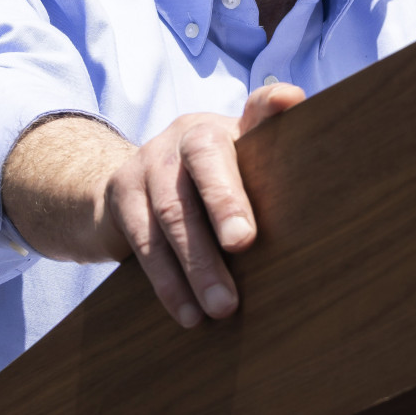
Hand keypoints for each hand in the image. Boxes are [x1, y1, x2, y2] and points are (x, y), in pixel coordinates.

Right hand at [1, 83, 305, 326]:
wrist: (122, 187)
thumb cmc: (205, 179)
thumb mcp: (237, 159)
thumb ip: (267, 139)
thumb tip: (294, 100)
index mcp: (222, 127)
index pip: (251, 110)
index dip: (266, 107)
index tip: (289, 101)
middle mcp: (183, 136)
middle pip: (205, 166)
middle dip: (224, 204)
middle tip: (245, 245)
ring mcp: (147, 165)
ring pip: (171, 213)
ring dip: (196, 265)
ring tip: (222, 308)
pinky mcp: (121, 198)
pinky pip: (144, 244)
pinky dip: (168, 283)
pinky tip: (188, 314)